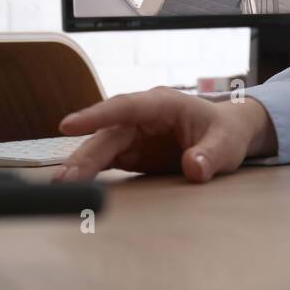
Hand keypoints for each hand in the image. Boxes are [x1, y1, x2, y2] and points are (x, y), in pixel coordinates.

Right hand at [55, 87, 277, 183]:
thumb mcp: (226, 143)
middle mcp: (141, 117)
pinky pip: (106, 160)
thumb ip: (211, 155)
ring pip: (101, 147)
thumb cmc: (227, 132)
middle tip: (65, 178)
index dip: (96, 115)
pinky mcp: (132, 151)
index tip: (69, 125)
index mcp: (162, 104)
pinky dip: (91, 172)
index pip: (124, 107)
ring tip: (62, 186)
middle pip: (107, 133)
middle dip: (84, 154)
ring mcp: (134, 134)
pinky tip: (75, 186)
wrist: (227, 134)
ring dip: (82, 165)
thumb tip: (194, 168)